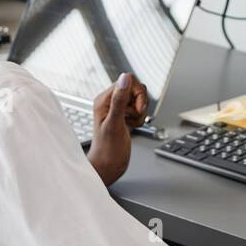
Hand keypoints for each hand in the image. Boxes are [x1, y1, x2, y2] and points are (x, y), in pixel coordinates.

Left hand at [86, 72, 148, 186]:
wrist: (108, 166)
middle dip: (140, 103)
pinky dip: (139, 119)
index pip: (127, 80)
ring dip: (140, 112)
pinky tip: (131, 127)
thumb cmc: (107, 149)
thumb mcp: (114, 123)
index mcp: (104, 99)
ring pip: (138, 100)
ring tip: (131, 124)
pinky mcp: (124, 116)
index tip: (137, 107)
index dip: (137, 92)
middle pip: (135, 89)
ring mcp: (117, 109)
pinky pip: (138, 110)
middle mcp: (110, 102)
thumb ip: (119, 100)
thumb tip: (124, 78)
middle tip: (133, 117)